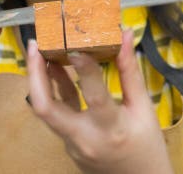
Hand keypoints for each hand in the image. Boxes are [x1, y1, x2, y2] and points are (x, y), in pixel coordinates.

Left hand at [26, 30, 172, 173]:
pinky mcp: (67, 143)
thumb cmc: (147, 147)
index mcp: (111, 129)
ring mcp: (72, 143)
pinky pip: (55, 114)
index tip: (75, 45)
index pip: (94, 97)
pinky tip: (52, 66)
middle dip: (35, 74)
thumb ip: (130, 72)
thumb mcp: (144, 108)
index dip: (84, 69)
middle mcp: (85, 138)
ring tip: (37, 49)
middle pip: (46, 108)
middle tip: (34, 45)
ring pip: (45, 111)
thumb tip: (125, 35)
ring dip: (38, 79)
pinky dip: (52, 89)